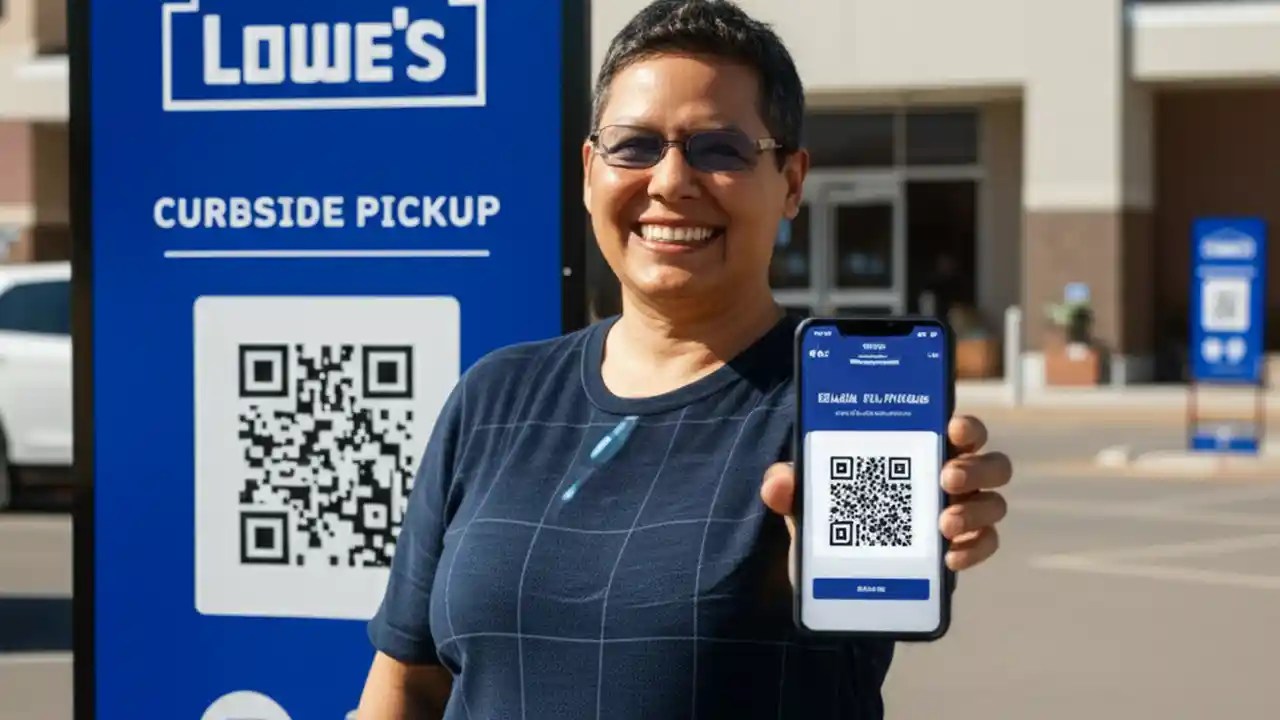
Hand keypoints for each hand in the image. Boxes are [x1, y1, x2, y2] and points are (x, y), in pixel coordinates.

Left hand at [761, 414, 1010, 585]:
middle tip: (944, 477)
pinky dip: (974, 550)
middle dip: (976, 467)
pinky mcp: (959, 549)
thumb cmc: (829, 516)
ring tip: (942, 525)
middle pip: (990, 462)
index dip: (965, 423)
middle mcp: (947, 477)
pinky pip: (984, 544)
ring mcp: (959, 513)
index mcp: (919, 450)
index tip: (951, 425)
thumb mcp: (805, 499)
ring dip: (976, 511)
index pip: (956, 427)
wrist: (832, 574)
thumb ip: (790, 485)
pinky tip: (948, 558)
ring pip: (994, 503)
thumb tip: (778, 482)